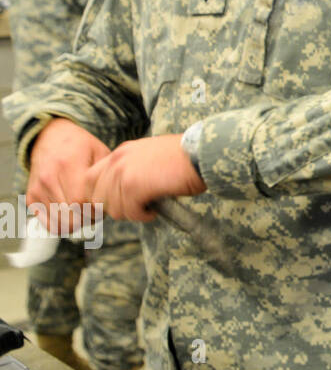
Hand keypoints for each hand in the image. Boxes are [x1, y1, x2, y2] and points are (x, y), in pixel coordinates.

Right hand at [26, 118, 110, 232]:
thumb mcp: (100, 152)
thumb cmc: (81, 147)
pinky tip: (74, 213)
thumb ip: (106, 175)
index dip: (96, 210)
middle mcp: (48, 178)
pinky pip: (49, 224)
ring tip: (87, 210)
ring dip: (78, 223)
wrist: (51, 138)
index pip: (80, 202)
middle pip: (70, 216)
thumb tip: (113, 200)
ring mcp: (37, 189)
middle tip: (98, 209)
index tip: (105, 204)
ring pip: (60, 224)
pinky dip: (64, 224)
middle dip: (89, 218)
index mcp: (68, 165)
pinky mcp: (31, 198)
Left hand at [85, 134, 205, 222]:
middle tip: (135, 209)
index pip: (90, 180)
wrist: (201, 154)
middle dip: (114, 208)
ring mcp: (123, 173)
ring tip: (148, 209)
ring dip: (131, 213)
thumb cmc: (184, 157)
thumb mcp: (151, 156)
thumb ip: (132, 169)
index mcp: (121, 152)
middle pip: (97, 197)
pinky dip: (141, 216)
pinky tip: (153, 211)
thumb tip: (122, 194)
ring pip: (113, 208)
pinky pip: (129, 212)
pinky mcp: (134, 187)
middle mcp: (117, 160)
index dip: (100, 197)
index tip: (117, 205)